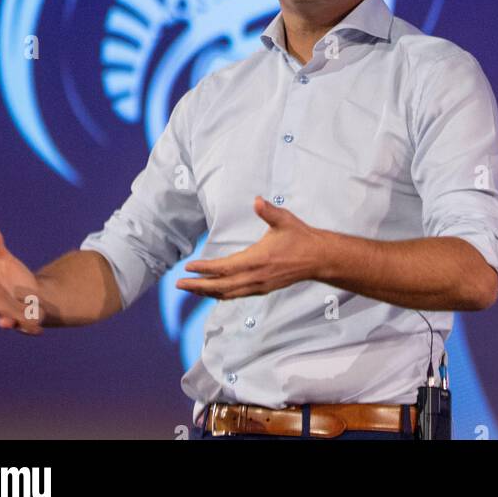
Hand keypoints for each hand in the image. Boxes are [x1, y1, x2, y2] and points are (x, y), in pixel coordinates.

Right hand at [0, 220, 45, 334]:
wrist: (33, 297)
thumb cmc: (14, 279)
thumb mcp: (5, 261)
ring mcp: (8, 314)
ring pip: (2, 320)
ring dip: (3, 321)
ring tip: (3, 322)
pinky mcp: (24, 323)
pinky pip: (24, 327)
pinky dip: (28, 328)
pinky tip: (35, 328)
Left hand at [176, 196, 323, 299]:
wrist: (318, 258)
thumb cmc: (300, 237)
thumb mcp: (284, 220)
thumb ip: (268, 211)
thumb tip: (257, 201)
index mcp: (257, 260)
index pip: (224, 267)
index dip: (205, 269)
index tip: (188, 267)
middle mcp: (255, 277)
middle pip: (221, 286)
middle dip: (198, 286)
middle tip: (179, 284)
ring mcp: (259, 286)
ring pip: (228, 294)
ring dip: (208, 293)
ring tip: (192, 289)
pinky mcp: (263, 289)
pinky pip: (237, 295)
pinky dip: (222, 295)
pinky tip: (214, 292)